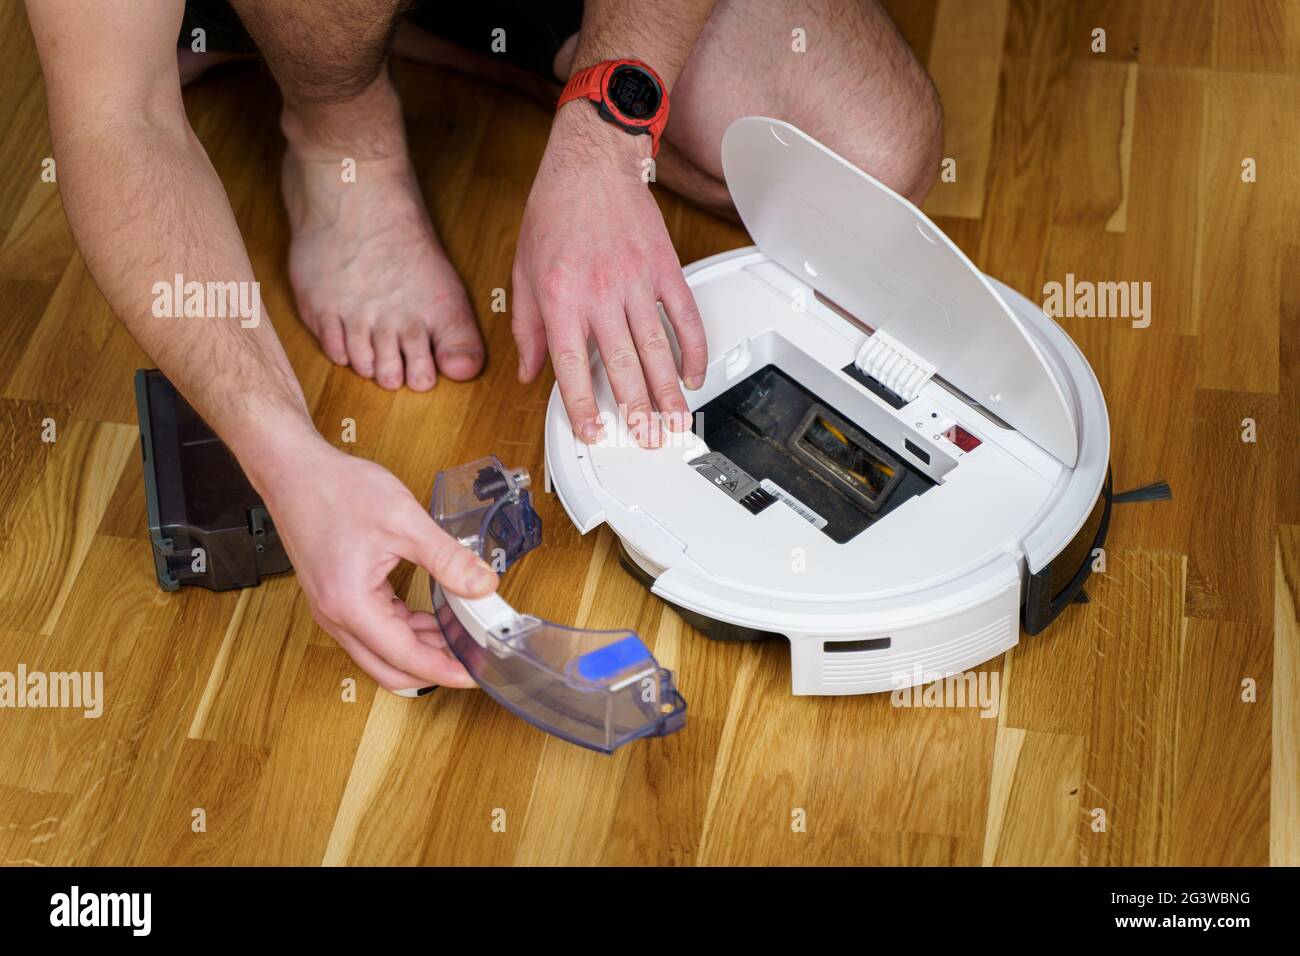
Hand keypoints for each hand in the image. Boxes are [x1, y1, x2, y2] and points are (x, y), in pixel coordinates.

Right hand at [256, 436, 496, 690]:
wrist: (293, 471)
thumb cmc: (335, 490)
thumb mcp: (404, 521)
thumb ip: (447, 559)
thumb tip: (482, 585)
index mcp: (350, 604)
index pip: (405, 657)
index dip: (445, 670)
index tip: (474, 675)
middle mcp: (336, 616)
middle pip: (389, 668)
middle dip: (433, 670)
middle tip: (471, 662)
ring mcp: (333, 609)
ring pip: (381, 652)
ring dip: (420, 649)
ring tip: (460, 637)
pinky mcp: (336, 598)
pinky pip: (373, 630)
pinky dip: (404, 631)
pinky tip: (432, 619)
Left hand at [511, 104, 707, 446]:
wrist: (589, 160)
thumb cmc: (554, 209)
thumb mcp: (523, 269)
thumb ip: (527, 326)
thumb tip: (528, 370)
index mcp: (560, 297)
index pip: (573, 366)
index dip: (584, 406)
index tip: (594, 432)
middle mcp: (599, 292)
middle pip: (623, 365)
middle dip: (636, 411)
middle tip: (647, 440)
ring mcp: (635, 280)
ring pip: (656, 348)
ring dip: (668, 392)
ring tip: (677, 421)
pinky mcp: (662, 267)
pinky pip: (684, 315)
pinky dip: (692, 348)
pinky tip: (693, 374)